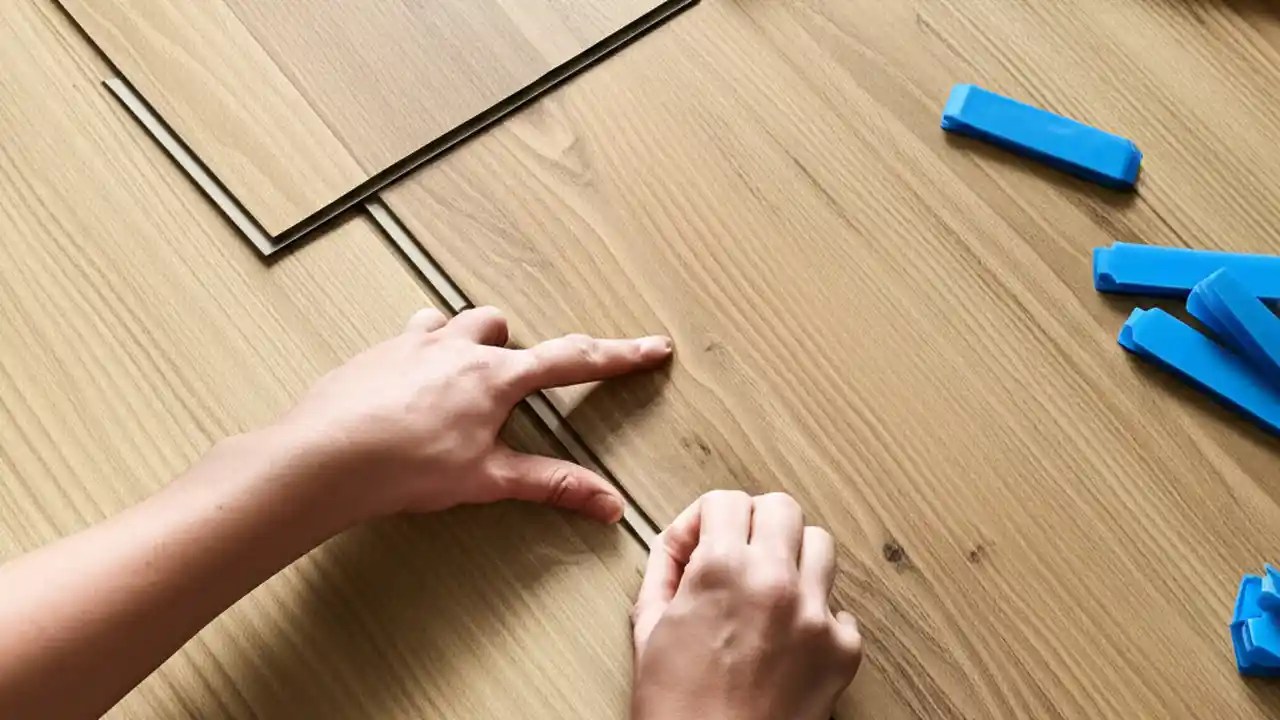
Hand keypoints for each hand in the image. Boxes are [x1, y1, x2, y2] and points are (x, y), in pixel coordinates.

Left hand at [270, 306, 671, 523]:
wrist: (323, 456)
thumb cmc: (403, 466)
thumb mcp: (487, 479)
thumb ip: (551, 484)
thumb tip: (606, 503)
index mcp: (495, 376)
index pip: (573, 360)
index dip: (619, 356)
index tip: (651, 347)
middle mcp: (457, 347)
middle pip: (506, 330)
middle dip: (518, 353)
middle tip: (515, 390)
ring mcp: (412, 344)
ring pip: (455, 322)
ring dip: (466, 343)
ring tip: (460, 380)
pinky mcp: (375, 353)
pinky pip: (409, 338)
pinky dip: (420, 355)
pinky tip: (408, 390)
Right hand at [630, 491, 861, 719]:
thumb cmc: (677, 713)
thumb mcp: (648, 631)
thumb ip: (664, 571)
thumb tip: (679, 545)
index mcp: (721, 570)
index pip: (726, 500)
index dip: (702, 520)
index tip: (695, 545)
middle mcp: (775, 582)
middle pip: (781, 508)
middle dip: (753, 524)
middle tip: (735, 554)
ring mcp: (817, 616)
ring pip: (820, 544)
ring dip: (791, 558)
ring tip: (767, 589)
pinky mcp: (843, 651)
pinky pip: (841, 607)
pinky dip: (817, 614)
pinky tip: (788, 637)